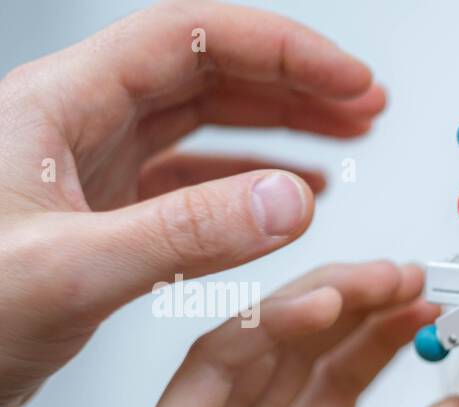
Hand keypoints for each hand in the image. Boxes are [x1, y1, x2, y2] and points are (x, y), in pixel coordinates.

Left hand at [0, 0, 385, 406]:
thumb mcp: (69, 271)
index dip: (279, 51)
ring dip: (277, 128)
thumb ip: (185, 234)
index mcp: (55, 110)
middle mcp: (72, 133)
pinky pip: (186, 188)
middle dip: (292, 83)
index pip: (188, 42)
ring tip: (344, 137)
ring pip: (199, 129)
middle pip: (203, 75)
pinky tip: (283, 201)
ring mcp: (84, 178)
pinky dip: (245, 188)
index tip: (348, 78)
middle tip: (363, 102)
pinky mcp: (94, 227)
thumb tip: (285, 198)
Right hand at [92, 262, 458, 406]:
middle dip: (361, 303)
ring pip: (261, 340)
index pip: (341, 376)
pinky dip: (260, 326)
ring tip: (381, 279)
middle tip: (416, 277)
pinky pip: (211, 366)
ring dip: (320, 298)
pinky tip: (316, 306)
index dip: (385, 335)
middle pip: (306, 347)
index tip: (437, 307)